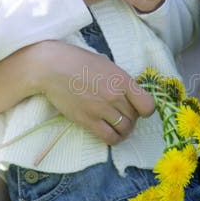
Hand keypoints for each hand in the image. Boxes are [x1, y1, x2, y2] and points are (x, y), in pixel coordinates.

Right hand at [32, 42, 154, 144]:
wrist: (51, 68)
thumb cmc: (78, 61)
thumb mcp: (106, 64)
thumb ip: (120, 80)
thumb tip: (129, 93)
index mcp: (123, 80)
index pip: (148, 105)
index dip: (145, 110)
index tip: (139, 109)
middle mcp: (116, 96)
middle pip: (135, 118)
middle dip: (132, 118)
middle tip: (123, 115)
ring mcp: (102, 110)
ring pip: (125, 129)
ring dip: (124, 130)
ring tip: (117, 125)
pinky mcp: (88, 120)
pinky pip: (109, 137)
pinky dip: (113, 139)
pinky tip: (110, 134)